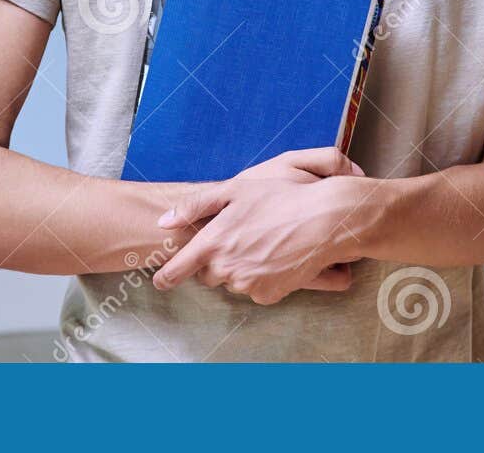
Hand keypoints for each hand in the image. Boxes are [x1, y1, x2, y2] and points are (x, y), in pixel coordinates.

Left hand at [150, 146, 372, 304]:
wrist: (322, 220)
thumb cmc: (279, 198)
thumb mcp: (235, 189)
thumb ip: (195, 205)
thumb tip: (164, 221)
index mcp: (213, 242)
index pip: (178, 269)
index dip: (166, 276)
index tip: (160, 281)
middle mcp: (226, 268)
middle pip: (208, 275)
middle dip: (215, 261)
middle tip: (236, 240)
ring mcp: (247, 284)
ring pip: (233, 281)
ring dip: (239, 268)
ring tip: (261, 242)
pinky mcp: (268, 295)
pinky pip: (255, 289)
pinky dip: (260, 277)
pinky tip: (274, 256)